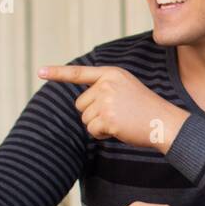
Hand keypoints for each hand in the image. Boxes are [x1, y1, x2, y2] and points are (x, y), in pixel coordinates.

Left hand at [40, 64, 188, 152]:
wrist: (165, 122)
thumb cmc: (146, 108)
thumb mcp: (126, 89)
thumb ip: (104, 89)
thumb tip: (81, 103)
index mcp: (112, 73)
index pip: (79, 73)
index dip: (57, 73)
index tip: (39, 71)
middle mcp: (107, 84)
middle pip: (81, 104)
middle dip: (94, 113)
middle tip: (119, 113)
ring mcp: (107, 101)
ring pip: (85, 118)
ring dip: (99, 124)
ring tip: (122, 120)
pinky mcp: (107, 118)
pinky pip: (92, 130)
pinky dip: (103, 134)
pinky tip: (120, 129)